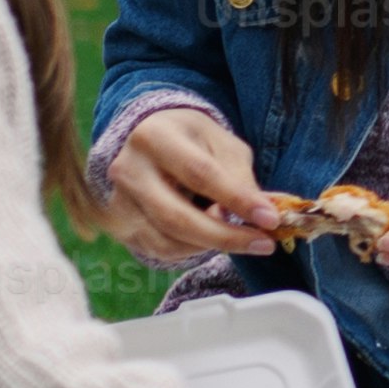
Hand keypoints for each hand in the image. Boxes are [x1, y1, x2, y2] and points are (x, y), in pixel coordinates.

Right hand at [101, 107, 277, 261]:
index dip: (237, 199)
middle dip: (225, 236)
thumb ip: (239, 176)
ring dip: (210, 245)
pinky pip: (159, 250)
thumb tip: (262, 215)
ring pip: (168, 240)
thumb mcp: (221, 143)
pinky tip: (210, 237)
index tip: (270, 219)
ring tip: (237, 234)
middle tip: (263, 244)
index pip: (200, 174)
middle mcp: (128, 171)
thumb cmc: (191, 139)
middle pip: (177, 217)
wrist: (148, 138)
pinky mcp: (120, 226)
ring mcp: (118, 202)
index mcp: (154, 137)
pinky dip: (192, 250)